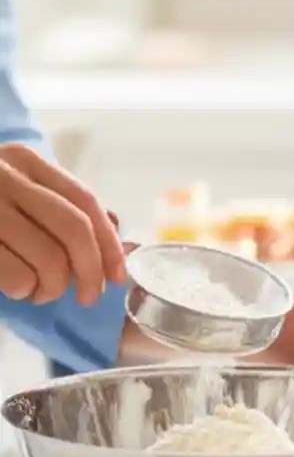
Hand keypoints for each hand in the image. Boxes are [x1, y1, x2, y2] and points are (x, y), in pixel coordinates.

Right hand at [0, 144, 125, 304]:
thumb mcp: (16, 191)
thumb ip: (60, 207)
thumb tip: (117, 235)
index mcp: (24, 160)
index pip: (85, 202)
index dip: (109, 242)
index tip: (118, 274)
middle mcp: (2, 174)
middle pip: (74, 229)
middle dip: (91, 271)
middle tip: (88, 296)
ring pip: (49, 258)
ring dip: (53, 287)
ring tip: (41, 292)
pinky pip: (17, 276)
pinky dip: (26, 291)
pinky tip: (17, 290)